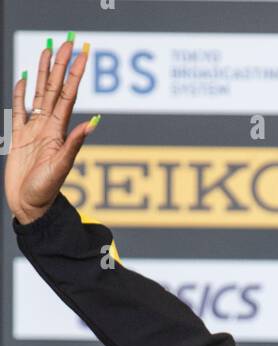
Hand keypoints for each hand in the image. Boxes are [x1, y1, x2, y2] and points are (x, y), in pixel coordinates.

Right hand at [5, 37, 97, 225]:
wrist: (30, 207)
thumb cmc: (46, 192)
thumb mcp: (62, 167)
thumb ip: (74, 144)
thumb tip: (92, 123)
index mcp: (58, 131)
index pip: (68, 94)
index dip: (75, 73)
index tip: (83, 54)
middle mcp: (48, 127)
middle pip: (54, 88)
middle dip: (60, 64)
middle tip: (67, 41)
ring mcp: (33, 131)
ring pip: (39, 94)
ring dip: (43, 73)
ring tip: (47, 51)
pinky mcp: (19, 138)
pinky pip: (19, 110)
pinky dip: (21, 94)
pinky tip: (25, 79)